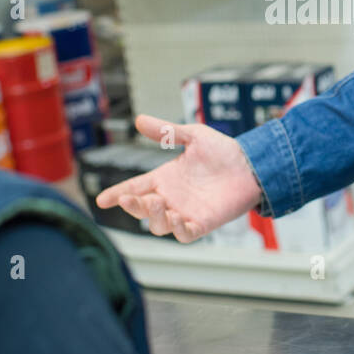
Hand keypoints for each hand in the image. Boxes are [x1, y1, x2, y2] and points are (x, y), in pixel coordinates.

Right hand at [95, 114, 263, 242]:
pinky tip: (176, 219)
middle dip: (133, 206)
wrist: (251, 164)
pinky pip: (185, 235)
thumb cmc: (223, 151)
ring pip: (159, 225)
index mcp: (165, 179)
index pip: (135, 188)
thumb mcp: (193, 135)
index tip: (101, 200)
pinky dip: (178, 230)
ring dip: (154, 217)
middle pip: (143, 209)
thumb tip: (139, 119)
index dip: (117, 194)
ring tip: (158, 202)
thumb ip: (167, 131)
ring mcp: (186, 212)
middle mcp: (172, 198)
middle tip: (130, 198)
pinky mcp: (203, 223)